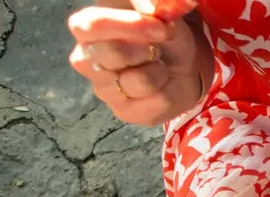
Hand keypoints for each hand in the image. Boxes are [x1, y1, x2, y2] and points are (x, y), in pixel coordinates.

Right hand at [68, 2, 210, 126]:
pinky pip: (155, 103)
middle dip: (147, 49)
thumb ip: (147, 4)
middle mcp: (87, 60)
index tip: (161, 27)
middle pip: (112, 53)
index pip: (91, 25)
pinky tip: (164, 86)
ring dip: (161, 71)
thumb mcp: (158, 12)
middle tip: (159, 48)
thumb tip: (150, 9)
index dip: (129, 25)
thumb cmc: (162, 36)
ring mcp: (104, 90)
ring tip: (160, 66)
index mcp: (87, 30)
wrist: (181, 67)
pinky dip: (170, 91)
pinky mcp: (125, 113)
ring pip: (138, 82)